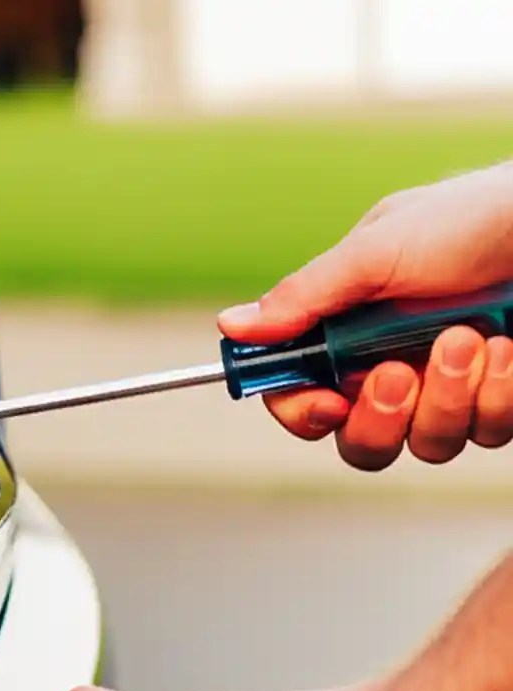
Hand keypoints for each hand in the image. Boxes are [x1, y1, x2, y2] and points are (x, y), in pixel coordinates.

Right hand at [218, 162, 512, 469]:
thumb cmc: (469, 220)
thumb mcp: (376, 251)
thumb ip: (304, 297)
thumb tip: (232, 326)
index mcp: (348, 331)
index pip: (300, 393)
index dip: (302, 410)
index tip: (326, 404)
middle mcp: (392, 366)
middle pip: (359, 442)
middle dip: (379, 417)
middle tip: (398, 372)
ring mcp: (448, 388)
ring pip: (426, 444)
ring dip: (447, 396)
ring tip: (468, 336)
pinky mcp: (497, 401)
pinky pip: (487, 432)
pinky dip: (497, 393)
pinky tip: (505, 348)